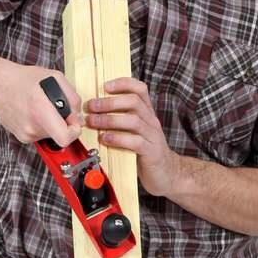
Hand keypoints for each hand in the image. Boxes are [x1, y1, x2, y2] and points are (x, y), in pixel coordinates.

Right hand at [0, 60, 82, 144]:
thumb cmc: (21, 79)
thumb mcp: (55, 78)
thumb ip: (72, 97)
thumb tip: (78, 115)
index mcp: (40, 111)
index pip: (65, 138)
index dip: (74, 132)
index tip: (73, 122)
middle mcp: (32, 126)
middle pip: (60, 135)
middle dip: (62, 122)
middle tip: (55, 107)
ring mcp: (25, 134)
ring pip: (50, 135)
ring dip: (51, 122)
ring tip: (41, 106)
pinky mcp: (21, 137)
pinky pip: (40, 134)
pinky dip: (41, 124)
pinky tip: (33, 112)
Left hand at [83, 78, 179, 196]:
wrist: (165, 174)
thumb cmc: (144, 152)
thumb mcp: (134, 132)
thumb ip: (120, 120)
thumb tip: (94, 111)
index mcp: (147, 113)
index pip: (139, 89)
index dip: (123, 83)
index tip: (105, 86)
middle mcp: (151, 121)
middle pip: (134, 101)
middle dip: (109, 102)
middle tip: (92, 106)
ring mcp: (153, 136)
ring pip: (133, 120)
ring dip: (109, 119)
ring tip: (94, 122)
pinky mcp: (151, 152)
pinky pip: (135, 141)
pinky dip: (118, 139)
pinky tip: (105, 139)